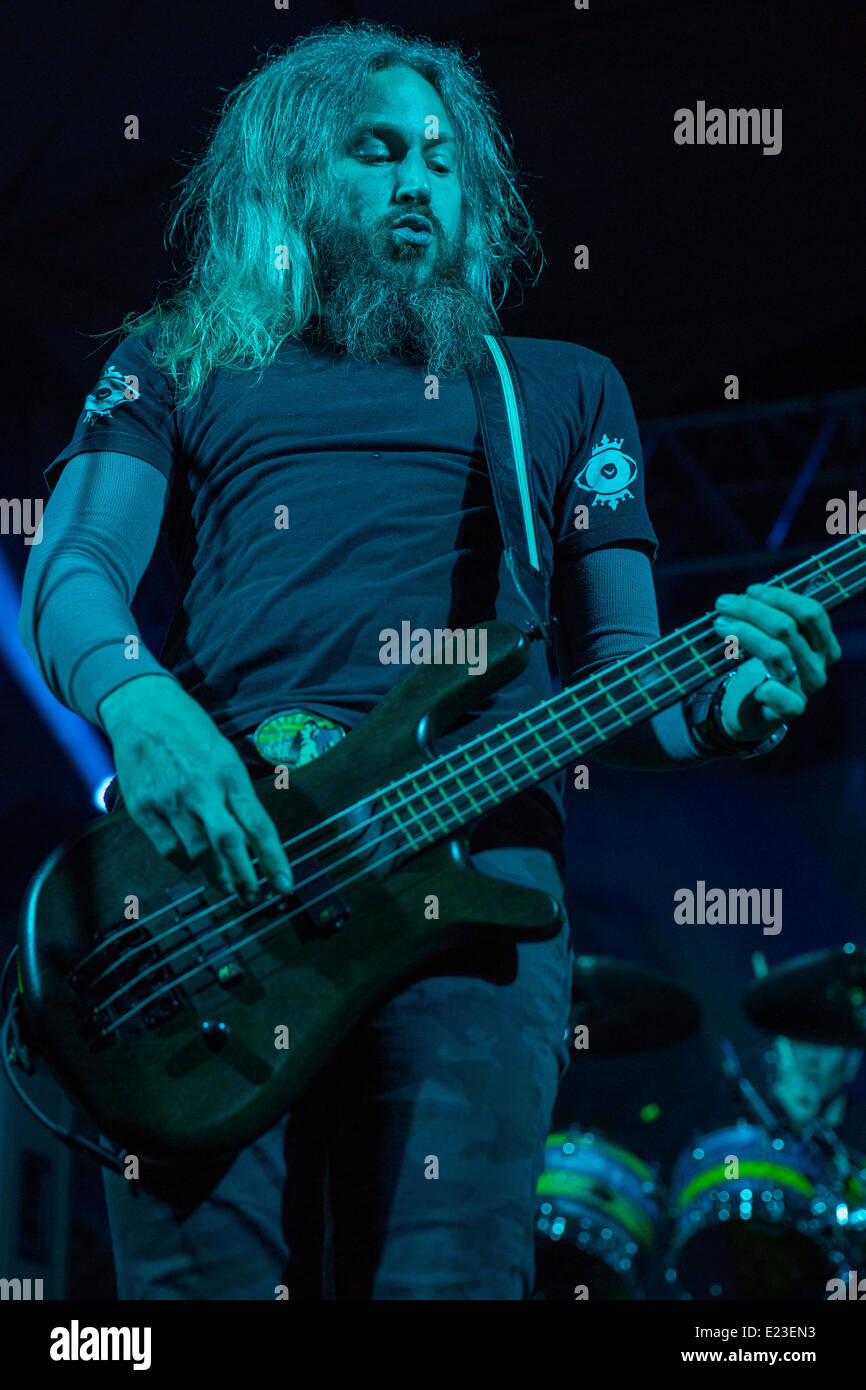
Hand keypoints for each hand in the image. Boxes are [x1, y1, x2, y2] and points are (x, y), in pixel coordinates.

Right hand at [99, 675, 293, 903]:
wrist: (142, 708)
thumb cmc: (191, 730)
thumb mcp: (225, 752)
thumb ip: (237, 792)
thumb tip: (252, 834)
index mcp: (229, 773)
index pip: (258, 824)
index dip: (274, 859)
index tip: (285, 885)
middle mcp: (202, 789)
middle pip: (229, 843)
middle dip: (245, 877)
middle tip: (253, 898)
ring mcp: (170, 800)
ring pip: (198, 853)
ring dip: (216, 876)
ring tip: (226, 887)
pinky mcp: (144, 808)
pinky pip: (168, 849)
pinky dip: (184, 864)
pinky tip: (194, 867)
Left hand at [712, 584, 841, 742]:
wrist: (753, 711)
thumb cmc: (762, 669)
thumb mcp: (772, 641)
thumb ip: (769, 620)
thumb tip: (745, 596)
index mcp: (823, 645)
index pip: (811, 613)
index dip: (780, 598)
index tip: (750, 591)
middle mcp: (819, 666)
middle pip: (788, 628)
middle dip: (751, 610)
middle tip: (723, 603)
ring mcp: (805, 688)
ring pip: (776, 651)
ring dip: (743, 632)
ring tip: (719, 623)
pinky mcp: (790, 709)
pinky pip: (774, 691)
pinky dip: (756, 678)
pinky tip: (738, 670)